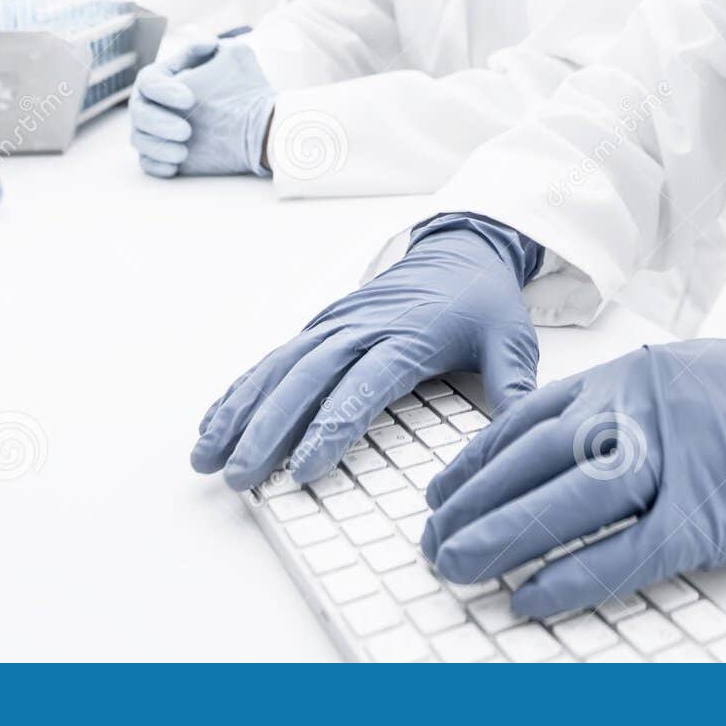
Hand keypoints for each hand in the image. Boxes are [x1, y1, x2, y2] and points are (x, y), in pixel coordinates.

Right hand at [129, 40, 273, 178]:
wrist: (257, 121)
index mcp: (162, 79)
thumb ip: (213, 48)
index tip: (189, 99)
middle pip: (139, 113)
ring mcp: (154, 131)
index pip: (150, 81)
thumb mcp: (233, 58)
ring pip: (140, 139)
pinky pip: (147, 163)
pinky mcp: (161, 155)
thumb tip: (204, 44)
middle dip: (159, 123)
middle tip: (186, 131)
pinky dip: (157, 165)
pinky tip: (174, 167)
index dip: (164, 91)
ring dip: (159, 147)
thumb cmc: (241, 86)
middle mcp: (151, 104)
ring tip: (183, 153)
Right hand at [192, 220, 539, 489]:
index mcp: (408, 334)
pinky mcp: (320, 327)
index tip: (304, 469)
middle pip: (307, 380)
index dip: (332, 426)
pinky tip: (213, 423)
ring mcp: (335, 325)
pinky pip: (273, 360)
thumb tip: (518, 436)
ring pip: (279, 369)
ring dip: (240, 412)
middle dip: (269, 430)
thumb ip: (512, 386)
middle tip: (241, 476)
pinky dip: (240, 390)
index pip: (364, 385)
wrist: (460, 249)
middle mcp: (361, 327)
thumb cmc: (483, 301)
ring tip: (206, 457)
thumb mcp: (511, 338)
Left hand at [421, 339, 725, 618]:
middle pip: (533, 459)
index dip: (475, 458)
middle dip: (471, 503)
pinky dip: (573, 579)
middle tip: (431, 542)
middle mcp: (638, 410)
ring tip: (457, 566)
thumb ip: (620, 402)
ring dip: (504, 537)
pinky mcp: (708, 515)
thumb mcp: (682, 372)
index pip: (527, 418)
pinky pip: (626, 553)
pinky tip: (532, 597)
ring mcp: (673, 460)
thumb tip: (559, 445)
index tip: (439, 491)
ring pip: (567, 501)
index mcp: (627, 377)